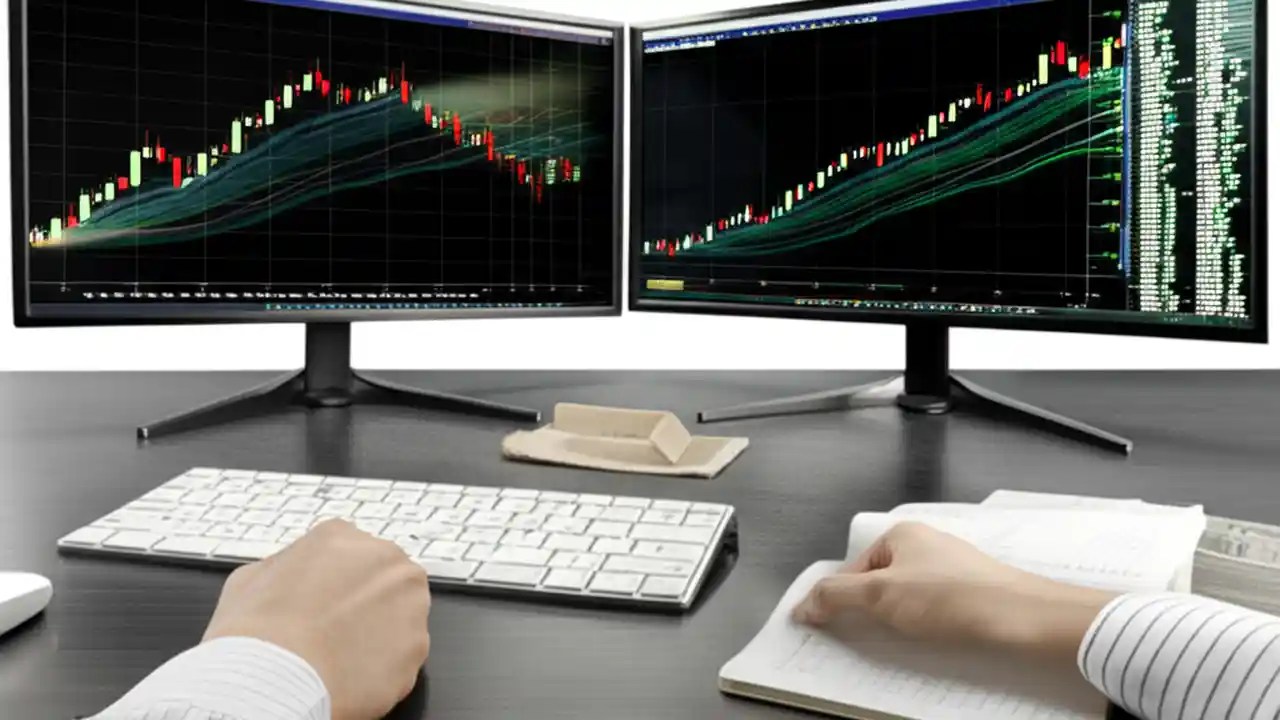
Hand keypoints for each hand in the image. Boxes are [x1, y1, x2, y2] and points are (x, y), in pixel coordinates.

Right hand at [203, 519, 431, 719]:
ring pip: (400, 617)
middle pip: (384, 580)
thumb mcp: (250, 579)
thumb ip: (286, 567)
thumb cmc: (256, 634)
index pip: (351, 554)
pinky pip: (403, 656)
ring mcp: (410, 604)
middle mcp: (386, 561)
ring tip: (342, 654)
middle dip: (366, 603)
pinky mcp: (418, 647)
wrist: (272, 682)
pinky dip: (383, 667)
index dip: (337, 583)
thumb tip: (290, 574)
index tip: (328, 603)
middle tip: (337, 630)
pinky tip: (353, 674)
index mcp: (343, 537)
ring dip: (379, 633)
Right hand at [792, 521, 1115, 662]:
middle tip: (872, 636)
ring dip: (899, 622)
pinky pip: (933, 610)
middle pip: (878, 584)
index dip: (839, 600)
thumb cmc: (953, 598)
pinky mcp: (970, 591)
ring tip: (907, 638)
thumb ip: (835, 595)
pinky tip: (933, 639)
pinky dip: (926, 626)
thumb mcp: (879, 595)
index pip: (851, 570)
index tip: (833, 627)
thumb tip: (804, 604)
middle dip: (871, 612)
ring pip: (906, 599)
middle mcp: (925, 545)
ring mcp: (950, 568)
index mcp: (900, 534)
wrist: (1022, 617)